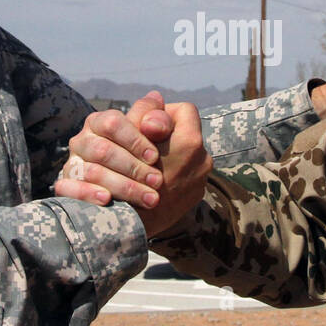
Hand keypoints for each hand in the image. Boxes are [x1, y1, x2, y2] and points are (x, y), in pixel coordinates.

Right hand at [54, 91, 172, 206]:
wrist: (143, 194)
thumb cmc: (149, 159)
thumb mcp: (160, 137)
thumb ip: (160, 118)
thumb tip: (156, 98)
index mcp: (101, 122)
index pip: (113, 124)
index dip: (134, 140)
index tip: (154, 157)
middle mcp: (83, 141)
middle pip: (103, 151)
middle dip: (133, 168)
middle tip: (157, 181)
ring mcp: (73, 164)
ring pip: (92, 172)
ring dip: (123, 186)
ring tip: (149, 199)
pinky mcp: (67, 186)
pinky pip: (68, 188)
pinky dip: (87, 193)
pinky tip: (107, 199)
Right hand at [135, 102, 211, 236]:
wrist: (130, 229)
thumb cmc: (123, 180)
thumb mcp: (129, 139)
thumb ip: (144, 115)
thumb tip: (156, 96)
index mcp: (190, 143)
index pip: (183, 110)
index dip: (162, 114)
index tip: (146, 127)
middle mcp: (202, 161)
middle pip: (185, 133)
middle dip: (165, 137)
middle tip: (147, 147)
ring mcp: (200, 181)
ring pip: (186, 155)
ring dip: (169, 156)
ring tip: (150, 165)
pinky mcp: (194, 198)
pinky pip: (186, 175)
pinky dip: (171, 174)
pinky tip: (152, 181)